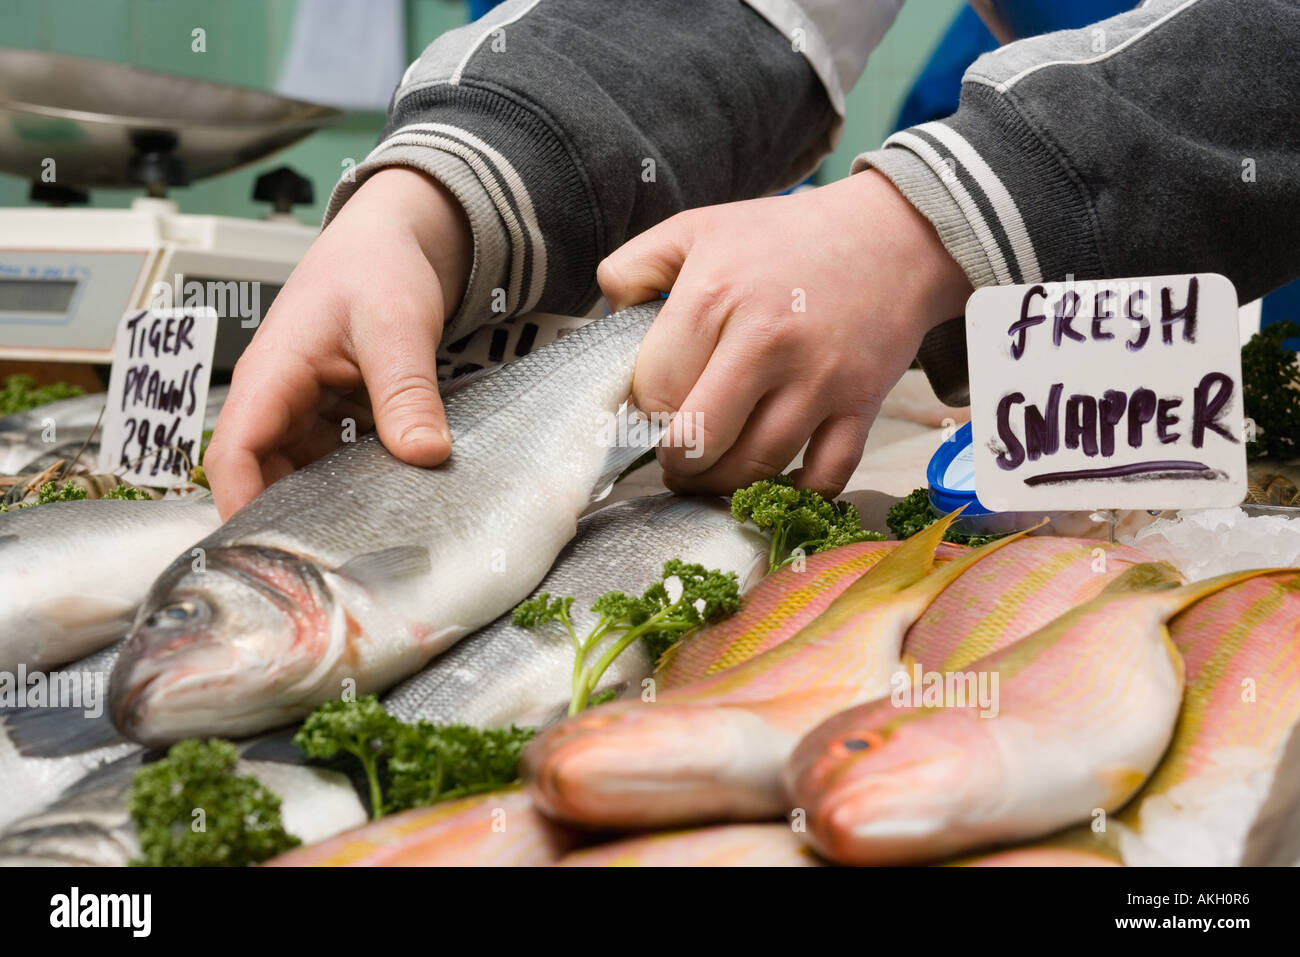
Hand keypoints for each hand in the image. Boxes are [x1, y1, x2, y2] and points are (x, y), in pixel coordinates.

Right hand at [205, 168, 471, 518]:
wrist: (397, 238)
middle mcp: (279, 395)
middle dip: (290, 517)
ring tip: (368, 539)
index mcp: (272, 372)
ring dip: (329, 502)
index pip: (235, 452)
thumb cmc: (378, 264)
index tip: (268, 552)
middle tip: (336, 563)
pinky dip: (357, 481)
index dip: (242, 504)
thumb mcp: (397, 327)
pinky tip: (391, 501)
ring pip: (302, 472)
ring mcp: (305, 407)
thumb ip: (406, 392)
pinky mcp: (334, 413)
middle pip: (264, 474)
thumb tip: (425, 453)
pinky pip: (335, 460)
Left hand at [597, 169, 972, 496]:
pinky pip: (824, 479)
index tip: (654, 414)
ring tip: (712, 473)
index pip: (654, 393)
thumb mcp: (697, 227)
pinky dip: (796, 495)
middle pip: (698, 443)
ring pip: (754, 469)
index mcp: (714, 296)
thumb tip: (608, 316)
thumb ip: (635, 265)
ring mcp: (818, 379)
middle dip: (677, 463)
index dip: (645, 414)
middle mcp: (766, 342)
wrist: (894, 235)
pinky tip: (773, 482)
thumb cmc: (786, 237)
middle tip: (676, 459)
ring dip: (723, 486)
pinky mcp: (861, 405)